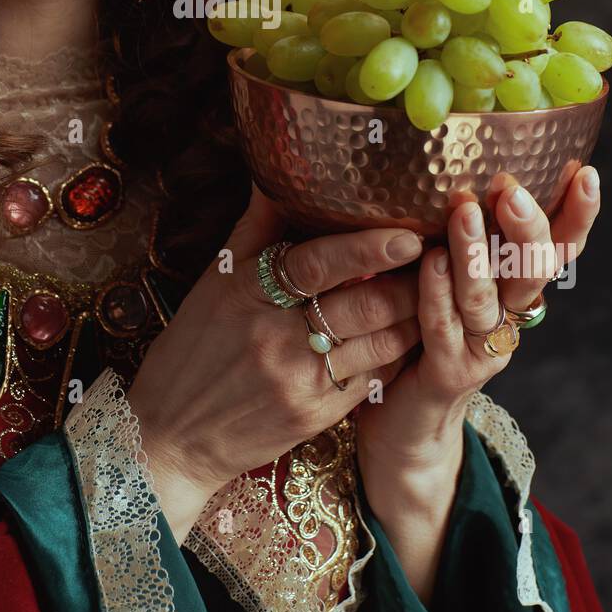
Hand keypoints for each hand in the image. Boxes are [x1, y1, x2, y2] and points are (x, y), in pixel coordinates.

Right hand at [126, 185, 423, 541]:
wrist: (170, 435)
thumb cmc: (193, 348)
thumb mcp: (214, 282)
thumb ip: (255, 229)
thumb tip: (278, 175)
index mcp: (247, 293)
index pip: (316, 264)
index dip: (366, 248)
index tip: (408, 234)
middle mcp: (274, 337)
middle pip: (361, 305)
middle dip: (408, 282)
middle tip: (440, 258)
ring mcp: (298, 380)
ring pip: (378, 343)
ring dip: (413, 316)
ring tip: (436, 291)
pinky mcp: (316, 416)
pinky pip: (373, 378)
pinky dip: (398, 353)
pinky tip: (412, 334)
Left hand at [356, 164, 601, 482]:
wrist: (402, 426)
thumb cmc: (418, 335)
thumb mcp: (445, 279)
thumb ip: (460, 238)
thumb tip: (458, 169)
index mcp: (514, 293)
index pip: (557, 251)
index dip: (575, 216)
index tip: (583, 172)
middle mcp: (507, 320)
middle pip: (531, 273)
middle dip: (526, 229)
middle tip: (511, 191)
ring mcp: (479, 351)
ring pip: (486, 299)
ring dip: (476, 253)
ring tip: (463, 210)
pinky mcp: (446, 374)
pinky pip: (443, 328)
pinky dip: (437, 293)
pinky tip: (429, 261)